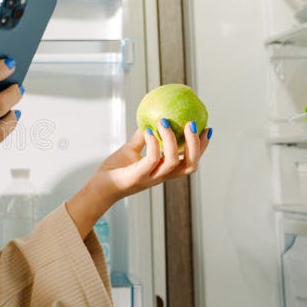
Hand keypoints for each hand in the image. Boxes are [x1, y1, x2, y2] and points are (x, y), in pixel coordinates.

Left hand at [93, 119, 211, 205]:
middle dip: (196, 145)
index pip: (189, 161)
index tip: (207, 129)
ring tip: (167, 121)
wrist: (98, 187)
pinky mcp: (137, 177)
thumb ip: (143, 138)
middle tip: (194, 124)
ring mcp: (150, 178)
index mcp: (163, 170)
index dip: (202, 147)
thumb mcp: (131, 150)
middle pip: (189, 165)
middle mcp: (161, 176)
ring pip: (172, 162)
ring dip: (173, 140)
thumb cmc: (115, 170)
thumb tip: (151, 119)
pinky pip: (151, 160)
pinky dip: (153, 144)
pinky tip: (150, 131)